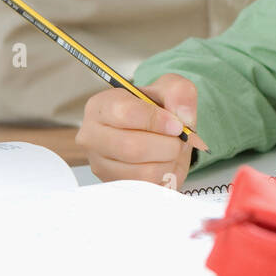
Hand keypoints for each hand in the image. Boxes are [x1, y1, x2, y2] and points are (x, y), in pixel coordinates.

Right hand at [76, 73, 207, 187]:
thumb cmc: (157, 111)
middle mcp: (93, 135)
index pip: (124, 113)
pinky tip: (162, 162)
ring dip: (168, 161)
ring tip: (168, 150)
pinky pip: (147, 186)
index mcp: (102, 106)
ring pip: (143, 171)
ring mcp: (100, 163)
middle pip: (132, 147)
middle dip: (167, 145)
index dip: (156, 121)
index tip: (176, 125)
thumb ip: (180, 92)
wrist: (157, 135)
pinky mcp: (114, 183)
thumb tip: (183, 116)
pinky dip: (165, 175)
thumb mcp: (171, 90)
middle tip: (177, 139)